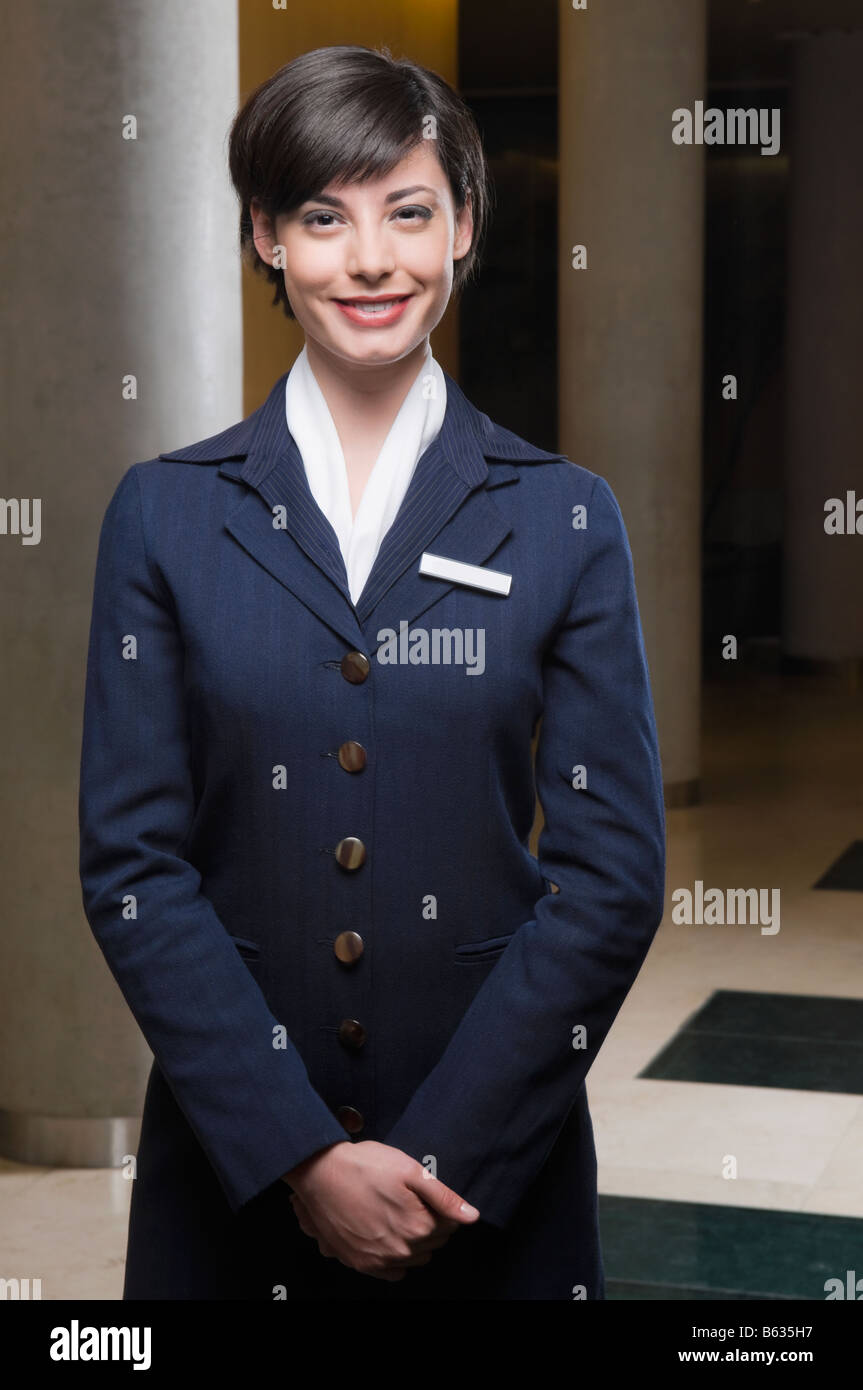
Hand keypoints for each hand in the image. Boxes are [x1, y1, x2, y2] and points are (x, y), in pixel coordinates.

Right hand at [281, 1140, 479, 1281]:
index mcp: (419, 1226)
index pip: (450, 1225)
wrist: (320, 1173)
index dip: (440, 1206)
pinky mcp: (360, 1263)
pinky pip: (392, 1272)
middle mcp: (401, 1251)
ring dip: (413, 1241)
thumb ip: (444, 1196)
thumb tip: (473, 1217)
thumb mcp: (410, 1170)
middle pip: (433, 1242)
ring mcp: (379, 1261)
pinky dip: (395, 1258)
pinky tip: (386, 1235)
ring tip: (396, 1213)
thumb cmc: (366, 1165)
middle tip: (408, 1200)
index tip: (423, 1192)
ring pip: (415, 1258)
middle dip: (429, 1223)